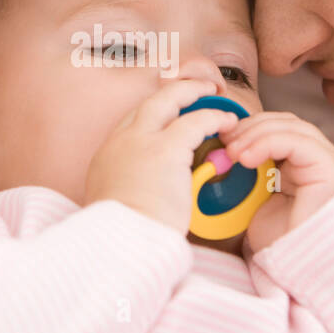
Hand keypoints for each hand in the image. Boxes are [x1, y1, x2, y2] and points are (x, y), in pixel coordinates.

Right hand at [84, 79, 238, 232]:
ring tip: (213, 92)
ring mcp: (141, 142)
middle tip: (193, 91)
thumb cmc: (123, 237)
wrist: (120, 242)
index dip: (152, 116)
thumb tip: (144, 200)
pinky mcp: (166, 149)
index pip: (130, 124)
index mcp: (106, 159)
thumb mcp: (115, 209)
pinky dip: (213, 117)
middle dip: (172, 92)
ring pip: (168, 100)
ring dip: (193, 93)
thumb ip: (129, 195)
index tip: (168, 117)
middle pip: (147, 103)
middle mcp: (120, 143)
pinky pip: (196, 121)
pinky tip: (227, 121)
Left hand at [220, 111, 333, 253]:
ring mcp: (327, 163)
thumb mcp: (255, 203)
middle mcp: (317, 161)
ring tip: (233, 153)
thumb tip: (221, 156)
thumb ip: (246, 178)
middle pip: (284, 123)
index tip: (221, 139)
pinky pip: (299, 141)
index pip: (276, 130)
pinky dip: (269, 142)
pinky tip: (247, 158)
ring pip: (292, 127)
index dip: (248, 128)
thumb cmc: (279, 244)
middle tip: (225, 142)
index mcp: (300, 167)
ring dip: (256, 133)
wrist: (299, 270)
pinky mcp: (330, 168)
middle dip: (250, 127)